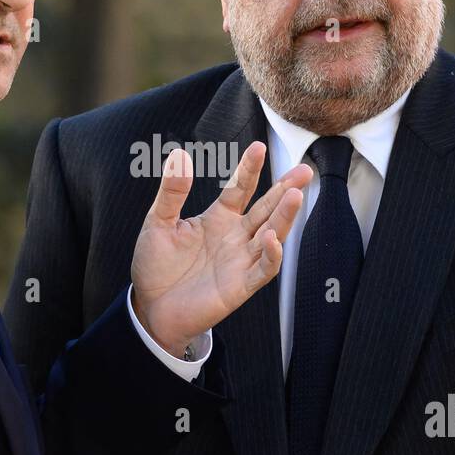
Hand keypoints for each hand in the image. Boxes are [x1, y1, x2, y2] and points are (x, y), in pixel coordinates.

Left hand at [131, 141, 311, 355]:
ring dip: (285, 217)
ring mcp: (240, 260)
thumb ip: (172, 192)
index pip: (240, 189)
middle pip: (266, 209)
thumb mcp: (158, 222)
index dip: (250, 169)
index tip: (258, 147)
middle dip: (285, 189)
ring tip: (296, 195)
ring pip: (272, 235)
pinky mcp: (240, 286)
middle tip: (303, 170)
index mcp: (218, 218)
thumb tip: (179, 156)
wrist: (151, 307)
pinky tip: (272, 238)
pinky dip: (271, 254)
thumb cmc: (156, 266)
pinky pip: (263, 269)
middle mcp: (235, 237)